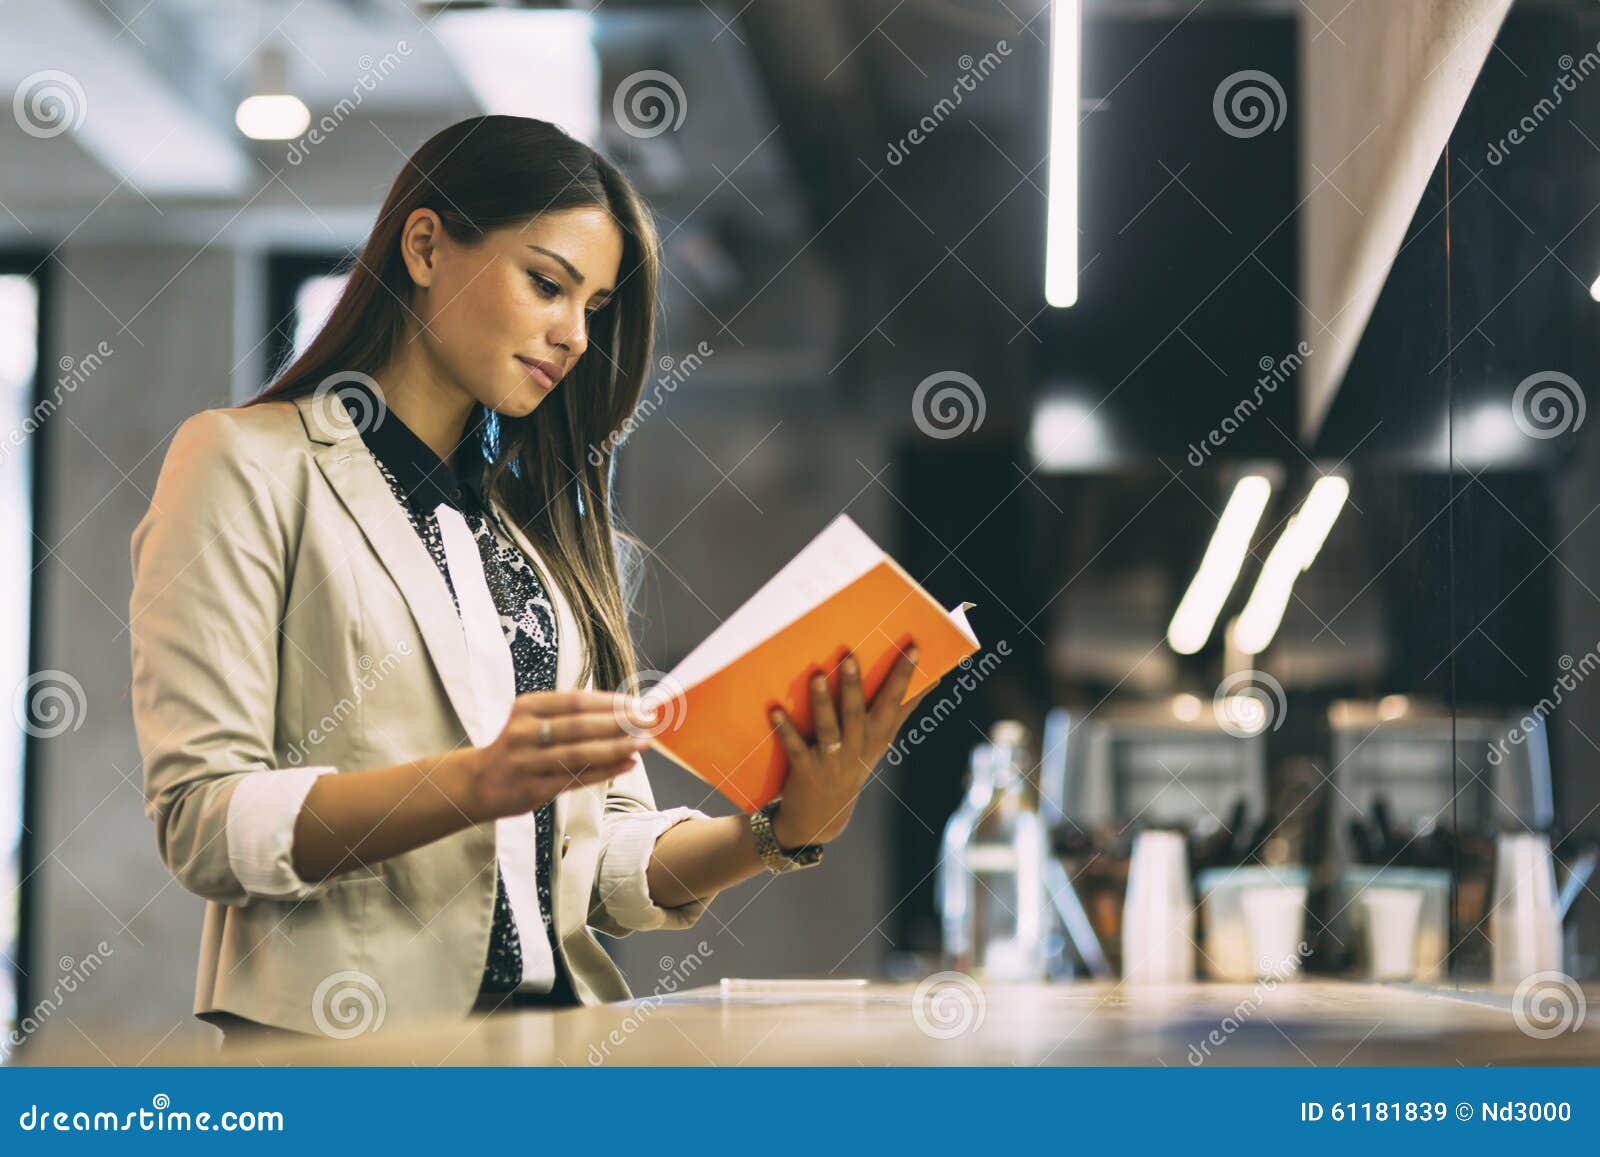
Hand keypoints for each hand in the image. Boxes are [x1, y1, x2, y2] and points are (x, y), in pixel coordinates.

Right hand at [461, 690, 652, 821]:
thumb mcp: (533, 719)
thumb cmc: (518, 746)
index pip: (576, 701)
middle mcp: (524, 732)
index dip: (610, 703)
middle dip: (619, 723)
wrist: (479, 782)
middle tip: (648, 722)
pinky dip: (604, 771)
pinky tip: (626, 765)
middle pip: (580, 726)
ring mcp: (527, 762)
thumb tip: (622, 711)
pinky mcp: (533, 790)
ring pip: (579, 754)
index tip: (639, 704)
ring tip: (643, 744)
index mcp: (527, 707)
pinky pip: (576, 779)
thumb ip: (570, 715)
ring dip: (616, 748)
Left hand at [766, 642, 936, 846]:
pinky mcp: (806, 770)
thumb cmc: (851, 765)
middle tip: (850, 656)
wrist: (821, 817)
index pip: (896, 702)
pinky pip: (795, 747)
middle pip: (859, 713)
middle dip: (855, 686)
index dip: (905, 676)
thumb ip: (901, 711)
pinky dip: (785, 729)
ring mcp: (832, 761)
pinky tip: (775, 710)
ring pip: (829, 728)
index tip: (914, 647)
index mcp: (877, 737)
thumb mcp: (878, 742)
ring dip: (822, 703)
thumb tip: (932, 680)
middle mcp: (858, 748)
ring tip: (815, 676)